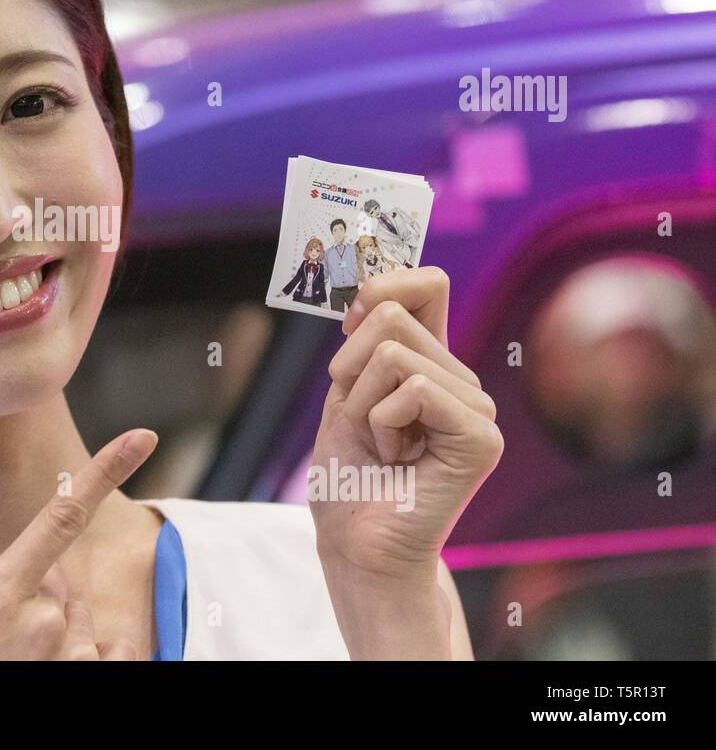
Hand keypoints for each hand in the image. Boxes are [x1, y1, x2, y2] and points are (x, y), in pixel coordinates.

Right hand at [0, 428, 158, 659]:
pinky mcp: (95, 681)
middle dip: (39, 595)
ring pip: (82, 622)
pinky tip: (52, 667)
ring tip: (12, 664)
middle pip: (62, 582)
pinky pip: (112, 652)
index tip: (144, 437)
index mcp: (1, 596)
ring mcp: (76, 658)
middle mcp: (48, 622)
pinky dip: (93, 655)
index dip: (105, 470)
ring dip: (60, 634)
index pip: (61, 517)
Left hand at [311, 267, 501, 582]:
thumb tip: (370, 292)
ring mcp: (477, 408)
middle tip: (363, 421)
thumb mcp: (345, 391)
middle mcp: (462, 380)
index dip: (383, 284)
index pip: (428, 285)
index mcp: (432, 364)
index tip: (348, 322)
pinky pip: (414, 388)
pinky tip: (396, 459)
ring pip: (395, 352)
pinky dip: (381, 423)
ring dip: (362, 402)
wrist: (354, 542)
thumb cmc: (348, 475)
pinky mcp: (481, 437)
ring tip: (381, 444)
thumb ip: (364, 340)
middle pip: (393, 314)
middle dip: (351, 368)